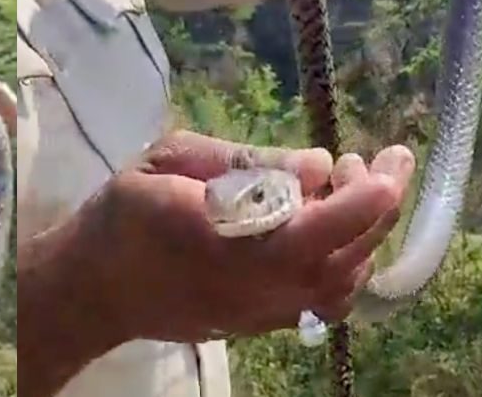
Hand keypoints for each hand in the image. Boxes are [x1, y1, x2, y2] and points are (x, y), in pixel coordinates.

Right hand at [74, 130, 413, 344]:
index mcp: (231, 242)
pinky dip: (346, 264)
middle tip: (381, 161)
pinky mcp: (262, 324)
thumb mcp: (170, 161)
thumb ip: (245, 160)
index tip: (388, 157)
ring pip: (346, 282)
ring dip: (364, 235)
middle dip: (379, 204)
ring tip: (354, 191)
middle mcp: (259, 285)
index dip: (369, 192)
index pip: (324, 224)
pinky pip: (327, 301)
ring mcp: (265, 312)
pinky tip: (333, 233)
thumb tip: (316, 164)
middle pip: (349, 254)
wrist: (92, 289)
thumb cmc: (122, 217)